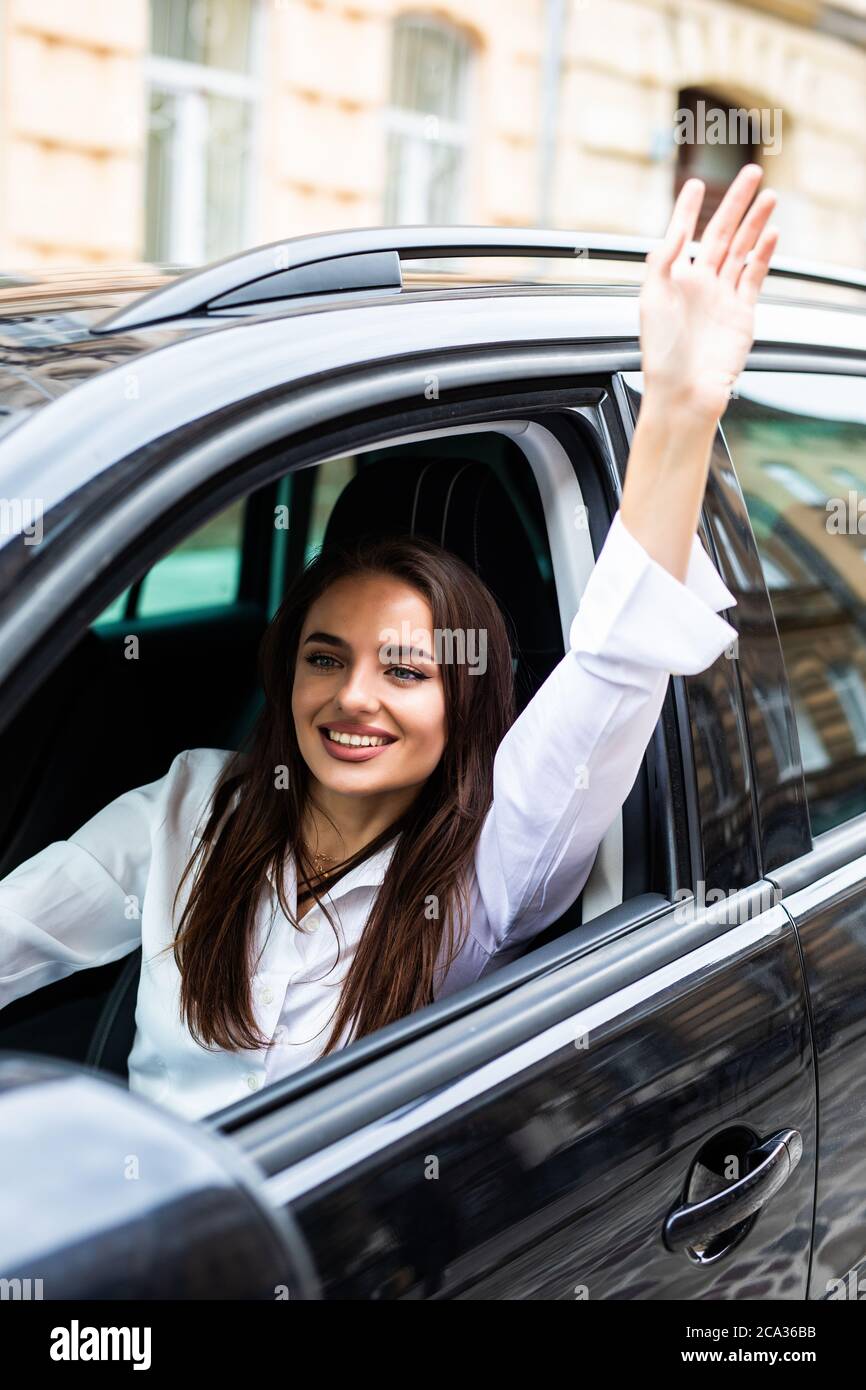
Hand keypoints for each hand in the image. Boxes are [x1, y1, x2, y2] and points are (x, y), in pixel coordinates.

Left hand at [639, 164, 778, 421]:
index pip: (682, 233)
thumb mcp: (651, 299)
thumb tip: (677, 229)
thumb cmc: (662, 354)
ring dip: (755, 222)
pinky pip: (754, 277)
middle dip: (735, 202)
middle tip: (751, 173)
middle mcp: (699, 284)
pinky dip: (763, 255)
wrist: (684, 391)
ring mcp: (722, 296)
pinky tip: (770, 234)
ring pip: (742, 250)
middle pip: (721, 232)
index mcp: (673, 279)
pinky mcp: (742, 312)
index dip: (687, 208)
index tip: (694, 184)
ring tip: (768, 196)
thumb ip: (664, 259)